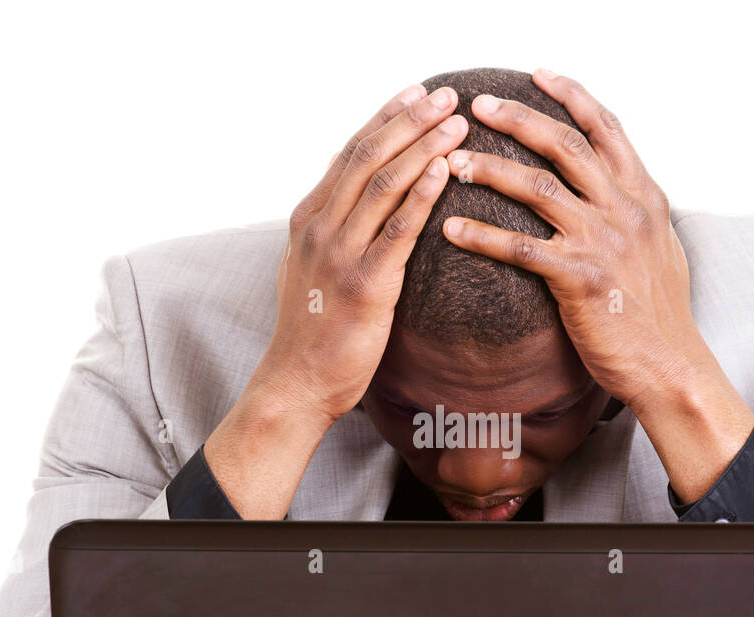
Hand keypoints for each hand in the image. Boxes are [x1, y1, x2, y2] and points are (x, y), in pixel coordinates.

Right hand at [204, 83, 466, 516]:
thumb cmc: (312, 332)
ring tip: (457, 123)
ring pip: (384, 184)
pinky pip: (398, 231)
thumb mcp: (308, 268)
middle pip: (368, 156)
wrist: (296, 384)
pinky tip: (445, 172)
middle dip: (410, 120)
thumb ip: (329, 229)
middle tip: (447, 94)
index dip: (386, 119)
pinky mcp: (365, 286)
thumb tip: (348, 191)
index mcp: (308, 219)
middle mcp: (319, 227)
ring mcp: (339, 254)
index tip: (416, 93)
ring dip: (424, 148)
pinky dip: (422, 195)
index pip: (350, 153)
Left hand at [440, 69, 753, 500]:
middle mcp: (627, 209)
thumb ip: (636, 214)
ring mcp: (604, 241)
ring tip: (450, 161)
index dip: (571, 97)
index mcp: (645, 196)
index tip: (537, 75)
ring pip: (538, 188)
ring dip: (490, 170)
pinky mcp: (580, 278)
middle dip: (518, 119)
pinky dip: (481, 235)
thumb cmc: (658, 315)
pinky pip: (520, 248)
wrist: (669, 365)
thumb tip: (620, 190)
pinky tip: (450, 229)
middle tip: (476, 105)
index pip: (607, 129)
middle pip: (565, 146)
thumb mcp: (660, 249)